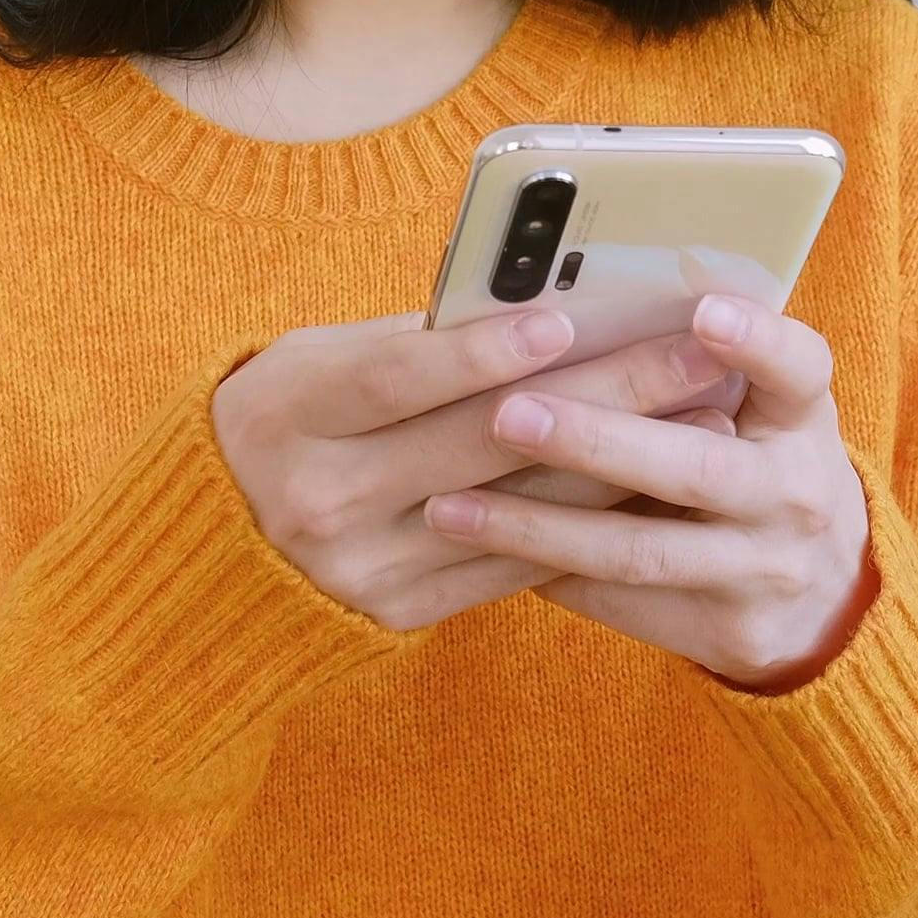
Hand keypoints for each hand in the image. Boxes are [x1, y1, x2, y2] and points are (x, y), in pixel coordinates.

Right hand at [209, 306, 745, 632]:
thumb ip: (416, 343)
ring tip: (703, 412)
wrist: (214, 543)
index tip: (568, 319)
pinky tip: (653, 481)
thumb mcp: (317, 361)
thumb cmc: (289, 416)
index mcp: (289, 414)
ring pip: (512, 508)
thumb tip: (549, 304)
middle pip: (476, 441)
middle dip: (600, 394)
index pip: (397, 378)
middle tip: (690, 353)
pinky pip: (510, 564)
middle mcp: (320, 498)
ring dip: (620, 459)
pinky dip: (585, 520)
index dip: (483, 351)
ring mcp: (360, 567)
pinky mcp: (397, 613)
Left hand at [421, 294, 876, 691]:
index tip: (704, 311)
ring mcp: (763, 570)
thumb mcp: (762, 411)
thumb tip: (569, 308)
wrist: (824, 598)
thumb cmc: (760, 465)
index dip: (757, 342)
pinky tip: (474, 553)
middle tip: (508, 413)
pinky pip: (617, 600)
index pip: (800, 369)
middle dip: (597, 441)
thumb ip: (698, 371)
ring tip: (450, 506)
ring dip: (537, 527)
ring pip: (639, 551)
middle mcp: (796, 495)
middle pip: (697, 470)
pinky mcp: (724, 630)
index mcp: (805, 418)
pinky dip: (544, 571)